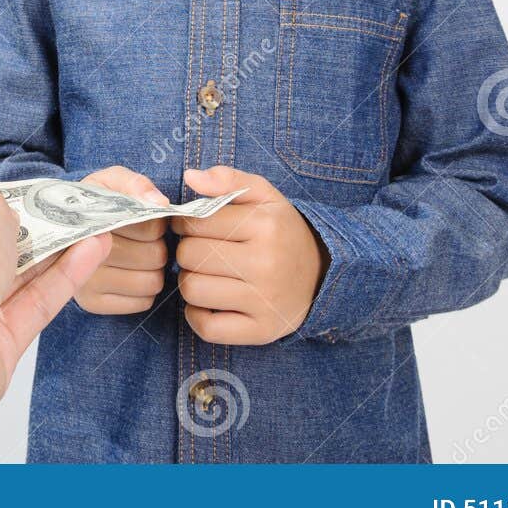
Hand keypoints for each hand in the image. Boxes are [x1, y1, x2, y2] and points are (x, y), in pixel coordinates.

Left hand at [0, 186, 111, 432]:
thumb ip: (2, 207)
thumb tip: (12, 223)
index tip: (38, 196)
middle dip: (35, 230)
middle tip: (76, 211)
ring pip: (20, 277)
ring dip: (60, 251)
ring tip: (97, 224)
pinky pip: (37, 304)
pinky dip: (66, 277)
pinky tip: (94, 249)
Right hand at [72, 166, 170, 315]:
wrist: (67, 228)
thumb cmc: (97, 202)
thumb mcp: (112, 180)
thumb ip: (136, 184)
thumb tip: (160, 204)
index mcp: (90, 219)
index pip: (149, 226)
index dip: (155, 222)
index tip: (143, 218)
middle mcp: (81, 254)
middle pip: (154, 256)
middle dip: (156, 245)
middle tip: (143, 240)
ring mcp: (84, 283)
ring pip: (151, 282)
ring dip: (153, 269)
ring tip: (138, 256)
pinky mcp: (92, 304)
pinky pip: (142, 302)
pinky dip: (144, 290)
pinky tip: (131, 275)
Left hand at [170, 165, 329, 344]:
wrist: (322, 276)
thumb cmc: (281, 232)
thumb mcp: (263, 196)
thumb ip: (228, 179)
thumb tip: (190, 176)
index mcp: (265, 225)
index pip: (195, 222)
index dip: (185, 223)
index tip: (194, 226)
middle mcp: (267, 263)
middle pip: (189, 256)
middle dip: (187, 252)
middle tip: (202, 251)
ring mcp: (265, 301)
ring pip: (192, 290)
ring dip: (190, 282)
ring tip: (206, 274)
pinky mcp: (261, 331)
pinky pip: (207, 327)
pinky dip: (197, 316)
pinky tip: (208, 303)